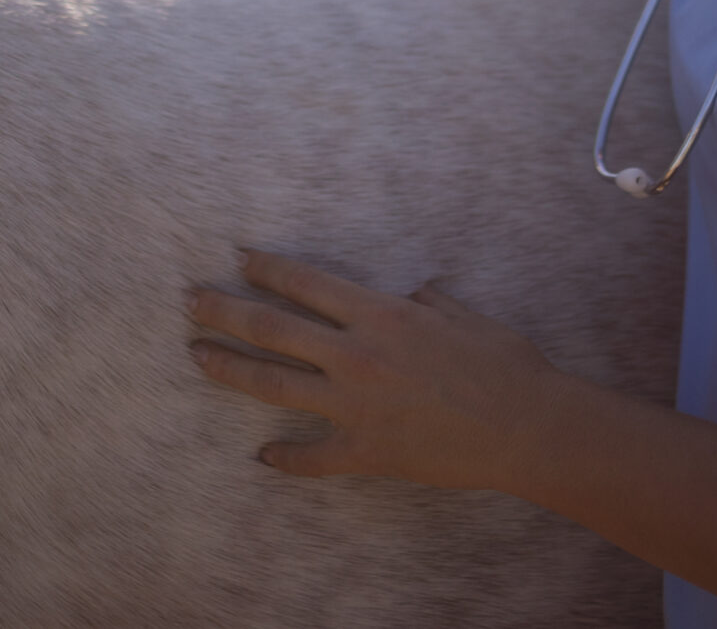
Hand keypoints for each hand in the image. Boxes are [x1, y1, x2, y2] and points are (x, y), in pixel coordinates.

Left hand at [187, 248, 569, 490]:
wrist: (526, 427)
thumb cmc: (503, 364)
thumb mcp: (462, 314)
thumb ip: (426, 301)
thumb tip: (410, 294)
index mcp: (379, 314)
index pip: (305, 283)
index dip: (266, 269)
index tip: (238, 258)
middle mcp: (355, 355)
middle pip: (271, 328)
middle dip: (224, 311)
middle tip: (190, 302)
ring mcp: (354, 406)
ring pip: (273, 385)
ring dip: (229, 369)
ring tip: (196, 357)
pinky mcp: (365, 451)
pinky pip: (312, 456)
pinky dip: (284, 457)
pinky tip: (262, 455)